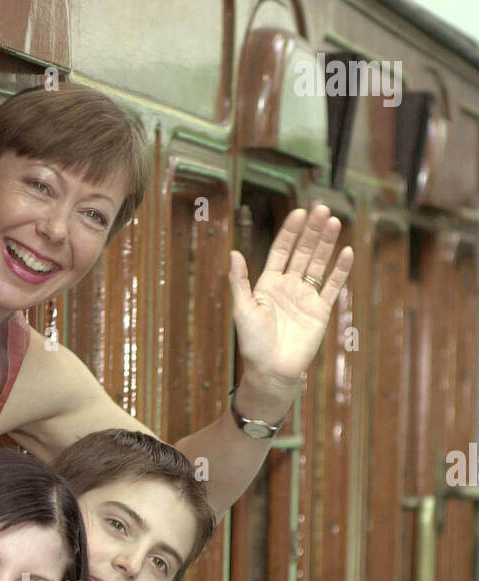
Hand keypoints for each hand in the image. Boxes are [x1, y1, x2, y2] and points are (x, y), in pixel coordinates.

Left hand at [229, 205, 353, 394]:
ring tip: (334, 222)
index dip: (290, 231)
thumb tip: (233, 252)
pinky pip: (332, 286)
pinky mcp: (320, 311)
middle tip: (322, 209)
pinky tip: (347, 252)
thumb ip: (240, 281)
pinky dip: (340, 270)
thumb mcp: (243, 310)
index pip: (282, 250)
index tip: (299, 212)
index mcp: (268, 283)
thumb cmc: (253, 344)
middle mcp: (289, 286)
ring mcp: (305, 297)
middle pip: (302, 252)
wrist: (272, 371)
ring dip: (326, 243)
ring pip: (318, 264)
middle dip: (312, 231)